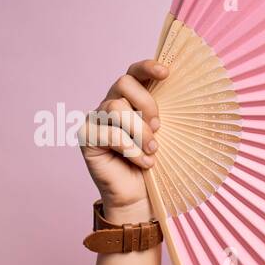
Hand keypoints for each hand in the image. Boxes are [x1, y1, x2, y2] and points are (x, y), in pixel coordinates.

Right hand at [78, 59, 168, 218]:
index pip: (134, 73)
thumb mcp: (165, 136)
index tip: (166, 72)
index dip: (147, 67)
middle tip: (158, 128)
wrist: (140, 197)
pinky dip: (131, 150)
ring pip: (115, 107)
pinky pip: (110, 134)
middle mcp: (110, 104)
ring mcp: (96, 120)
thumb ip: (162, 115)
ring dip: (140, 131)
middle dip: (147, 104)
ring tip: (152, 151)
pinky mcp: (87, 138)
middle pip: (123, 83)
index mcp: (130, 99)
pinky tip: (142, 163)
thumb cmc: (154, 164)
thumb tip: (178, 94)